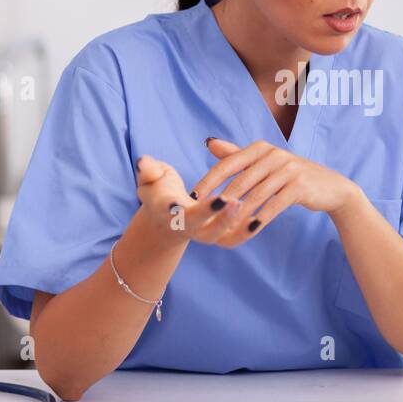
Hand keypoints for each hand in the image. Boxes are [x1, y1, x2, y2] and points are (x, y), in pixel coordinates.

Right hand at [134, 154, 254, 247]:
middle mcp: (187, 227)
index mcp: (170, 211)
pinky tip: (259, 219)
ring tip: (255, 216)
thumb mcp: (150, 178)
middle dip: (219, 219)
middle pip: (203, 229)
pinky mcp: (217, 236)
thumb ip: (148, 170)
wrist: (165, 217)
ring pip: (222, 238)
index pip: (178, 212)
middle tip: (234, 201)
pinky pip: (233, 239)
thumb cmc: (158, 190)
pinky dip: (246, 232)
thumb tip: (143, 162)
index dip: (190, 207)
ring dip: (238, 230)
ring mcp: (203, 234)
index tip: (199, 197)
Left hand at [188, 138, 362, 245]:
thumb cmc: (292, 176)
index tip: (191, 197)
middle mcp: (273, 155)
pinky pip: (275, 204)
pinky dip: (262, 217)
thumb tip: (210, 143)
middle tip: (202, 215)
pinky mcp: (299, 186)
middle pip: (240, 179)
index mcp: (260, 148)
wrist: (331, 188)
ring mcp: (288, 169)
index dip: (208, 180)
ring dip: (238, 212)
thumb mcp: (265, 162)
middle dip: (219, 198)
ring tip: (222, 226)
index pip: (228, 164)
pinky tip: (250, 229)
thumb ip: (237, 154)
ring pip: (256, 194)